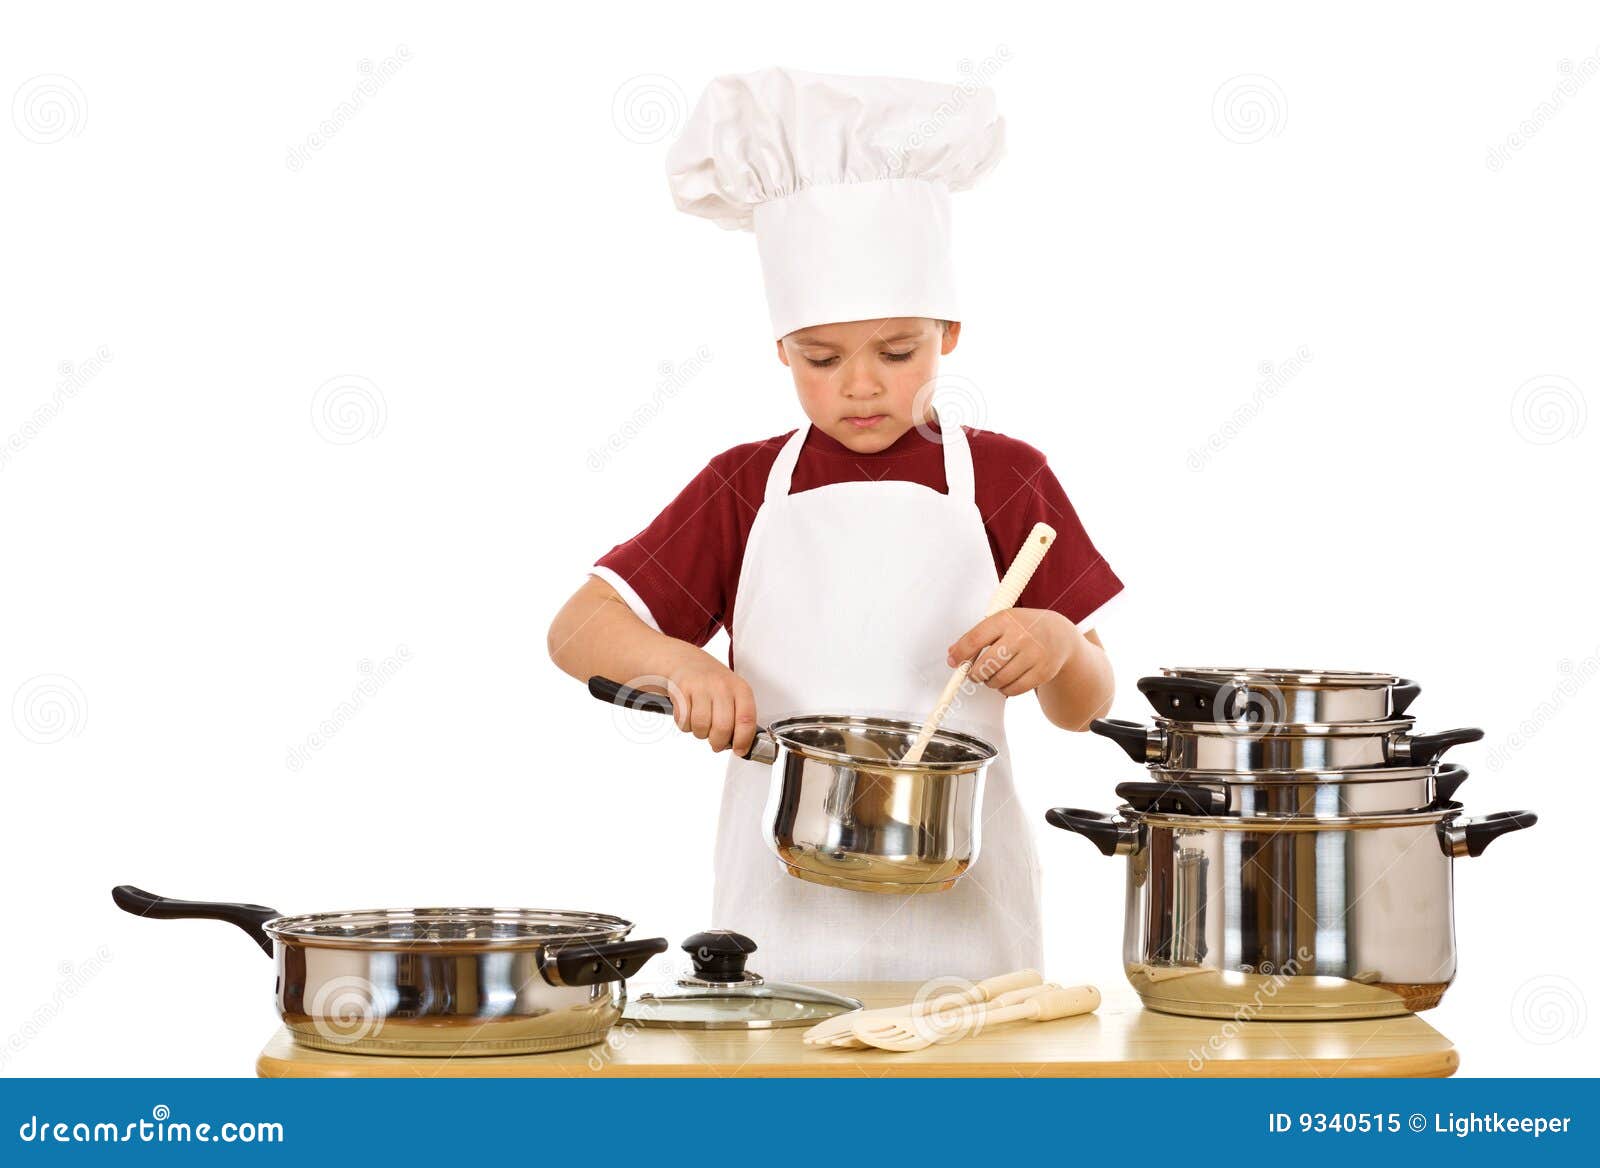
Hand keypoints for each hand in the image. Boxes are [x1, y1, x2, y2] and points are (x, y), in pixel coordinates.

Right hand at [663, 655, 758, 755]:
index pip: (746, 720)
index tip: (739, 750)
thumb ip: (739, 717)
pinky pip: (684, 721)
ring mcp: (701, 687)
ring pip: (701, 727)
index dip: (743, 740)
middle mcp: (722, 686)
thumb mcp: (734, 694)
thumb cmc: (714, 683)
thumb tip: (741, 745)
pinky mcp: (682, 690)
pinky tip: (689, 715)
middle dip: (718, 742)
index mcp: (740, 688)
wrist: (687, 662)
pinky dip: (685, 725)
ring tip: (702, 724)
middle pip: (723, 728)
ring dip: (700, 733)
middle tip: (716, 743)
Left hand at [946, 608, 1079, 697]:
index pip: (975, 639)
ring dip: (990, 682)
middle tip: (974, 674)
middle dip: (975, 673)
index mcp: (1006, 619)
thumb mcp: (1002, 622)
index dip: (960, 653)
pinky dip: (1004, 690)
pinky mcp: (1043, 672)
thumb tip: (953, 654)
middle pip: (987, 664)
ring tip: (991, 676)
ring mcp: (1034, 654)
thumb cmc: (1024, 628)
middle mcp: (1021, 636)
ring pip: (999, 679)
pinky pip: (1014, 689)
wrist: (1059, 635)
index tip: (953, 661)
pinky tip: (1005, 682)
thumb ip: (977, 636)